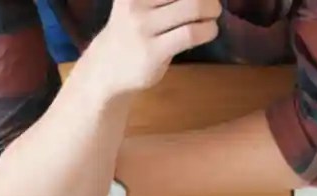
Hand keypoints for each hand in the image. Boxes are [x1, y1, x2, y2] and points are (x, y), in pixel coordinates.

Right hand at [87, 0, 220, 97]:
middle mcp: (135, 3)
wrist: (104, 67)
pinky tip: (208, 32)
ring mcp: (143, 28)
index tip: (198, 0)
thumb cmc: (129, 31)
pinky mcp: (153, 51)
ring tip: (211, 18)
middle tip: (212, 6)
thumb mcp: (138, 3)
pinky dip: (208, 30)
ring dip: (212, 12)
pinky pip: (191, 34)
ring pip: (193, 8)